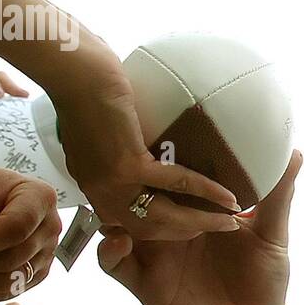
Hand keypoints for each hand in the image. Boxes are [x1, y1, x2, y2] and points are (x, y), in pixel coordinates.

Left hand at [45, 45, 243, 240]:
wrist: (74, 73)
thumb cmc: (82, 85)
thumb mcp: (94, 125)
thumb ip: (112, 142)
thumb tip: (138, 134)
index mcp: (93, 182)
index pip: (125, 221)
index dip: (157, 227)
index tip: (184, 223)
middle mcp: (100, 191)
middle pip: (147, 228)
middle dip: (184, 231)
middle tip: (214, 226)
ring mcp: (113, 183)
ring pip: (163, 217)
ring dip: (201, 222)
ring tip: (228, 221)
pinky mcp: (128, 167)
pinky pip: (176, 184)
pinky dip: (206, 191)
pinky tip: (227, 197)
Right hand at [97, 151, 302, 304]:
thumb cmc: (265, 279)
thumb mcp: (272, 235)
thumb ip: (277, 196)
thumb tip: (295, 152)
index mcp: (196, 210)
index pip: (171, 177)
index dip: (161, 155)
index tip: (153, 128)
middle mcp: (170, 227)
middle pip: (139, 194)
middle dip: (130, 176)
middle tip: (128, 159)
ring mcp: (154, 253)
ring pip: (118, 223)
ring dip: (114, 208)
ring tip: (120, 196)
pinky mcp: (145, 282)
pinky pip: (114, 264)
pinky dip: (109, 250)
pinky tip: (120, 238)